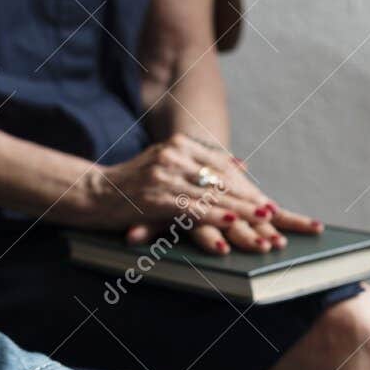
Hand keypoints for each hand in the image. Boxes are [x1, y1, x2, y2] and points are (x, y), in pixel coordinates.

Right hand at [69, 132, 321, 252]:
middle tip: (278, 217)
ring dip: (241, 212)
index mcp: (181, 146)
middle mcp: (175, 154)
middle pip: (222, 182)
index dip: (249, 188)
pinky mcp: (156, 195)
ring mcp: (165, 174)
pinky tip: (233, 224)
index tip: (273, 206)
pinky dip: (216, 217)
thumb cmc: (133, 187)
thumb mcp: (170, 169)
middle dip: (252, 203)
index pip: (224, 167)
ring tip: (265, 223)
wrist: (91, 194)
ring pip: (212, 196)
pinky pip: (193, 208)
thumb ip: (204, 165)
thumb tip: (243, 166)